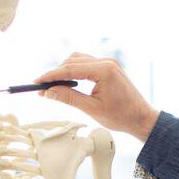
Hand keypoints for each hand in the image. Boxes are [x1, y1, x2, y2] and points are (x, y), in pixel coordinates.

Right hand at [35, 53, 159, 142]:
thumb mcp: (91, 108)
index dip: (51, 75)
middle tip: (43, 88)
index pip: (70, 69)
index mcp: (104, 70)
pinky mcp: (109, 67)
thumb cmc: (121, 116)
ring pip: (78, 60)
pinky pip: (86, 64)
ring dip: (65, 71)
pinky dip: (75, 72)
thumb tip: (48, 91)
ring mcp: (108, 63)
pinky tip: (68, 84)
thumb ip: (68, 98)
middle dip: (56, 73)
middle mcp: (106, 62)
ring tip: (54, 87)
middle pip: (72, 61)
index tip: (37, 82)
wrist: (141, 117)